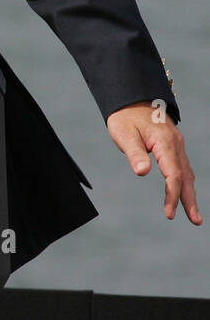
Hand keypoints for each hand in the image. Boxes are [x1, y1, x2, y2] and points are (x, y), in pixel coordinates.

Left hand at [106, 101, 201, 224]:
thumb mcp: (124, 134)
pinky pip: (182, 166)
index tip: (169, 213)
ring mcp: (177, 144)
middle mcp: (176, 144)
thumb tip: (143, 172)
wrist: (131, 98)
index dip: (172, 195)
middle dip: (189, 200)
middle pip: (185, 177)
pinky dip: (185, 182)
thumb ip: (134, 153)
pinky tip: (185, 193)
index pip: (173, 174)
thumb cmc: (125, 116)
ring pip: (186, 172)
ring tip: (193, 214)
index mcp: (165, 142)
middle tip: (195, 221)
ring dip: (189, 193)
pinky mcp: (173, 145)